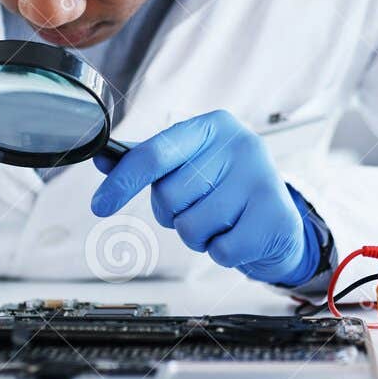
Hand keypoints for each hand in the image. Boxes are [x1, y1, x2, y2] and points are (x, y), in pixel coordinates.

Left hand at [90, 110, 320, 286]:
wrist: (278, 221)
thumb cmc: (225, 189)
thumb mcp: (188, 165)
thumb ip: (146, 161)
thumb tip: (101, 159)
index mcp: (213, 126)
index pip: (155, 153)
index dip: (123, 180)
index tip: (100, 205)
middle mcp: (241, 144)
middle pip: (170, 196)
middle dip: (174, 214)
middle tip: (200, 207)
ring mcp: (261, 179)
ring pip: (192, 227)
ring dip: (199, 236)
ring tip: (222, 223)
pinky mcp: (275, 216)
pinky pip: (220, 250)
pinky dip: (222, 252)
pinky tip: (239, 236)